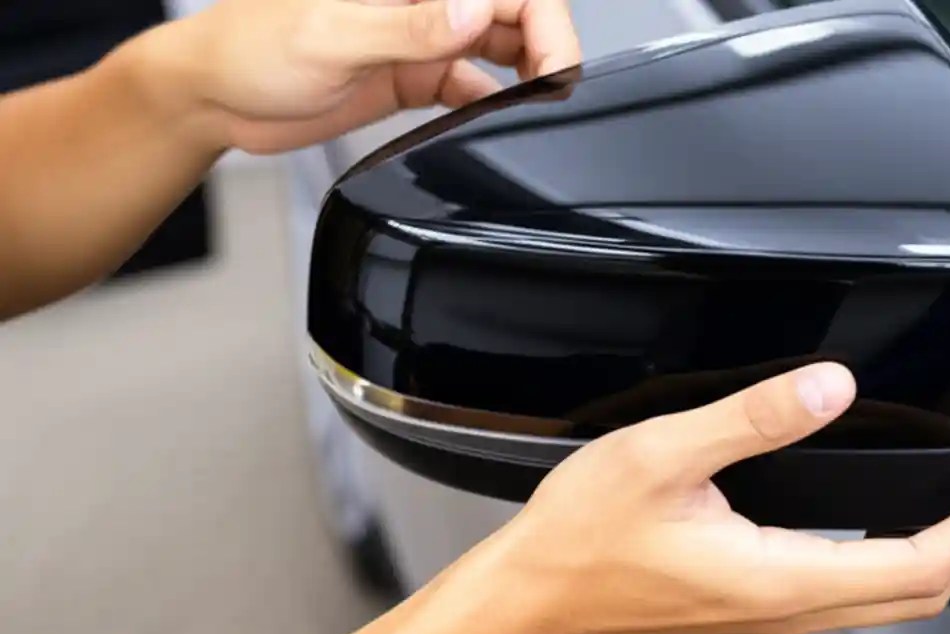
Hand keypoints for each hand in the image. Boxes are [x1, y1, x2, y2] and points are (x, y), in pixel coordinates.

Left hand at [152, 0, 579, 153]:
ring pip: (500, 45)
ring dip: (526, 73)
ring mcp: (419, 37)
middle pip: (510, 11)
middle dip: (545, 47)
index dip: (542, 19)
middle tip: (554, 89)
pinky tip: (496, 121)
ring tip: (538, 105)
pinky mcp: (412, 76)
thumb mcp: (330, 36)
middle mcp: (421, 0)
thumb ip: (409, 25)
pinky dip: (492, 104)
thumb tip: (478, 11)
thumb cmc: (247, 49)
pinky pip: (471, 86)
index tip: (553, 62)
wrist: (212, 98)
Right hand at [452, 362, 949, 633]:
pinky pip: (841, 594)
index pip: (914, 564)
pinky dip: (883, 562)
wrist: (533, 593)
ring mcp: (763, 615)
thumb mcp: (665, 455)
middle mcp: (780, 608)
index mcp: (774, 577)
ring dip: (930, 556)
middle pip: (913, 597)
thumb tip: (830, 388)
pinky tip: (873, 526)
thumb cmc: (582, 537)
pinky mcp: (744, 607)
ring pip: (880, 601)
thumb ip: (754, 419)